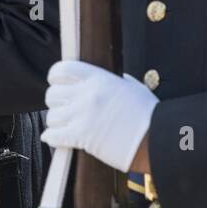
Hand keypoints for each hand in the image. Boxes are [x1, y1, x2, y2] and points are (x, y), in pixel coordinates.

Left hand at [40, 60, 157, 172]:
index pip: (62, 69)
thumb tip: (116, 80)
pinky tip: (56, 137)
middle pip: (52, 94)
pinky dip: (52, 137)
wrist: (155, 138)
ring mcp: (82, 115)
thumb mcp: (133, 88)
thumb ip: (118, 82)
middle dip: (56, 101)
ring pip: (51, 116)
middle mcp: (87, 94)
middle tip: (64, 107)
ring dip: (56, 121)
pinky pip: (53, 135)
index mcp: (99, 78)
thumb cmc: (148, 114)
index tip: (57, 83)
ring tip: (65, 125)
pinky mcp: (80, 137)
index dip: (56, 77)